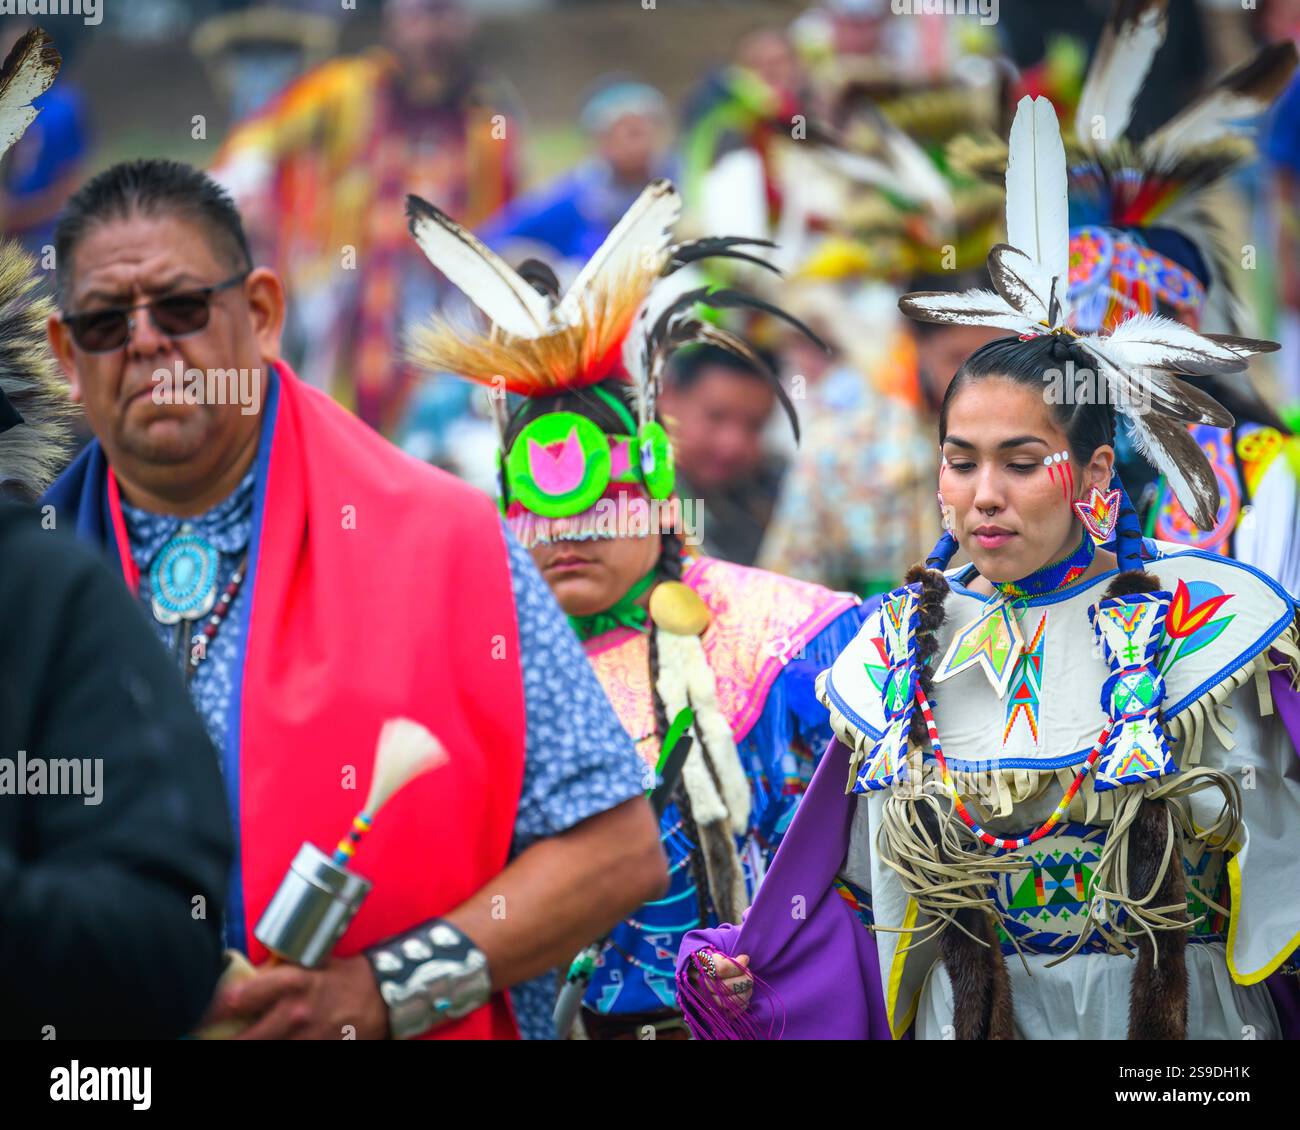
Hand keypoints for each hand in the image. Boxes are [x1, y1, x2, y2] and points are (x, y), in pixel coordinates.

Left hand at [203, 955, 388, 1039]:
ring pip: (263, 1050)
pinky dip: (276, 1051)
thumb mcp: (314, 964)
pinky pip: (287, 1060)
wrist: (386, 998)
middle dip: (226, 1041)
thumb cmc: (346, 977)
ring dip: (249, 1046)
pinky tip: (272, 1044)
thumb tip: (246, 980)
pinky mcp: (319, 1053)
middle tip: (211, 1039)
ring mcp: (307, 1040)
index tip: (203, 1011)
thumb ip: (281, 973)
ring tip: (240, 1042)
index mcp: (294, 983)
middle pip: (244, 1040)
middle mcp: (296, 1014)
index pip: (242, 996)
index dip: (216, 1006)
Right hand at [689, 950, 752, 1007]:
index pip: (722, 969)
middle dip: (745, 980)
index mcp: (701, 968)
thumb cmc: (709, 964)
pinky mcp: (713, 1012)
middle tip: (749, 974)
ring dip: (745, 993)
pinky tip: (745, 998)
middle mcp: (701, 986)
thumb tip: (744, 960)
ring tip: (748, 986)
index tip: (744, 959)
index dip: (737, 965)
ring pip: (730, 1002)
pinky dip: (741, 1006)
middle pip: (728, 986)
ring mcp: (706, 1001)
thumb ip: (729, 959)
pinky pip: (731, 1013)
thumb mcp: (715, 956)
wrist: (695, 978)